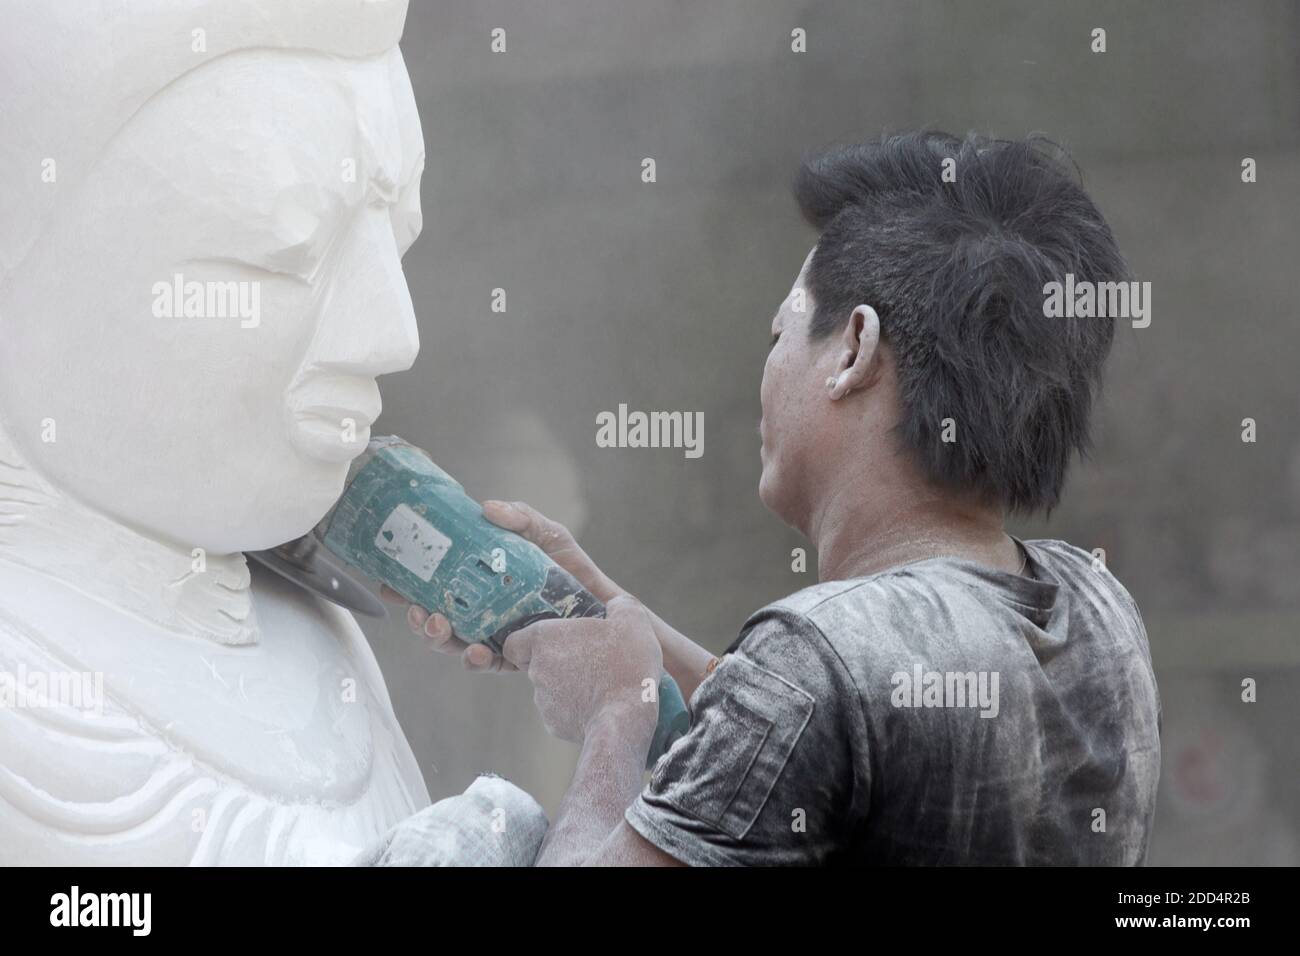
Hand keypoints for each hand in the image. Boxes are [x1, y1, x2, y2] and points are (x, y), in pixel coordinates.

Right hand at [381, 499, 625, 672]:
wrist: (612, 611)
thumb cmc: (575, 572)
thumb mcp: (548, 536)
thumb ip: (521, 518)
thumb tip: (486, 506)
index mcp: (481, 584)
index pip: (436, 587)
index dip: (407, 586)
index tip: (387, 581)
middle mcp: (483, 613)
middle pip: (438, 619)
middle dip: (418, 618)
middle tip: (416, 611)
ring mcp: (498, 637)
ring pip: (455, 644)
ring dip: (438, 639)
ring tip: (436, 626)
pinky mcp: (518, 658)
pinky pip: (490, 664)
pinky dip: (477, 660)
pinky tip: (477, 651)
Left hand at [501, 595, 661, 743]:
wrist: (626, 719)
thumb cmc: (626, 663)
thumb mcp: (632, 619)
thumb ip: (618, 604)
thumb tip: (615, 605)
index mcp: (544, 639)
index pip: (514, 642)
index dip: (528, 642)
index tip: (551, 642)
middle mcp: (536, 670)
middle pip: (536, 664)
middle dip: (558, 662)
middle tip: (588, 660)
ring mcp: (543, 701)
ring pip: (550, 689)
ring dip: (569, 686)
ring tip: (601, 684)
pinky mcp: (554, 725)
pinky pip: (562, 712)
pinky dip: (576, 709)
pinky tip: (600, 705)